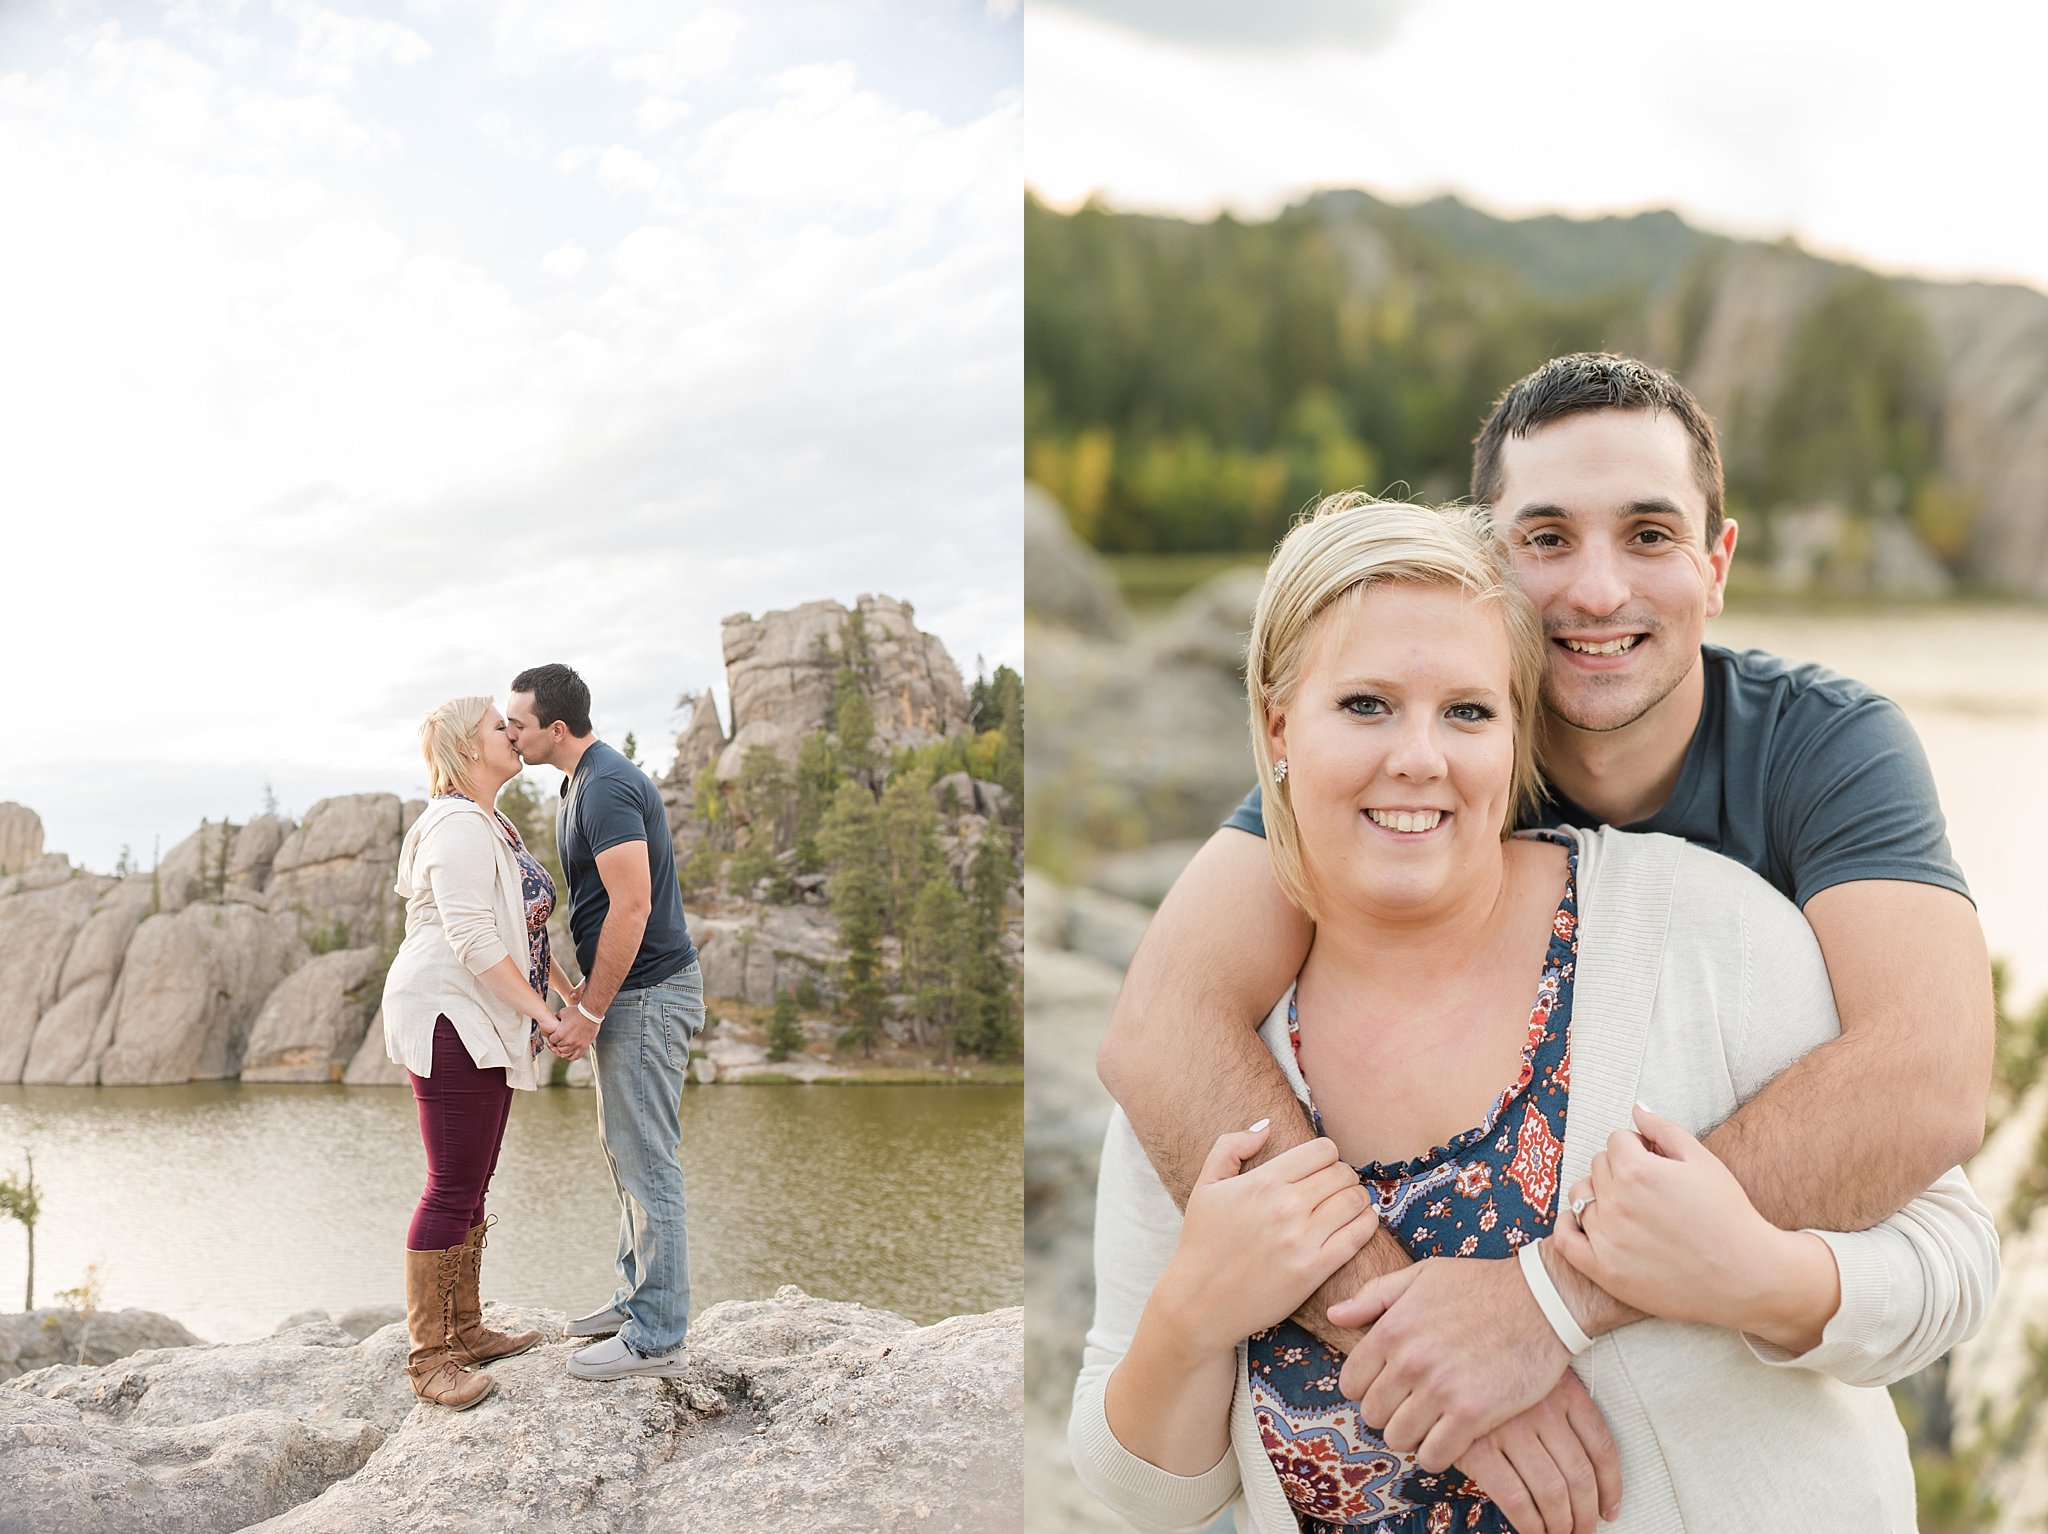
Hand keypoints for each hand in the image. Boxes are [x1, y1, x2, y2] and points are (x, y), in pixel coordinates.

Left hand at [549, 1004, 600, 1060]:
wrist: (591, 1013)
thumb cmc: (577, 1012)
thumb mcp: (563, 1012)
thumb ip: (556, 1018)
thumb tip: (554, 1019)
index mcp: (560, 1034)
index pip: (552, 1041)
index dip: (553, 1038)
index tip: (555, 1035)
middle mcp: (567, 1041)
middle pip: (558, 1048)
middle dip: (558, 1043)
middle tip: (561, 1040)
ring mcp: (576, 1045)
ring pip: (565, 1053)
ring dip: (565, 1049)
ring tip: (566, 1045)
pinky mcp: (584, 1046)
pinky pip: (576, 1056)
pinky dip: (572, 1056)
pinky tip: (571, 1053)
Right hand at [1149, 1123, 1378, 1358]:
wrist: (1200, 1302)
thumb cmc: (1202, 1242)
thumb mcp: (1206, 1186)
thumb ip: (1231, 1146)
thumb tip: (1266, 1126)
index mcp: (1263, 1182)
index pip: (1322, 1150)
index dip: (1325, 1155)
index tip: (1319, 1168)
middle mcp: (1285, 1207)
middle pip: (1343, 1173)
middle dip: (1342, 1176)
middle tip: (1334, 1187)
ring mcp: (1302, 1240)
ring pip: (1355, 1201)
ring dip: (1356, 1199)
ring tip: (1346, 1205)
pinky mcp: (1314, 1270)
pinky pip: (1358, 1236)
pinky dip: (1365, 1224)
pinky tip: (1356, 1224)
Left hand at [1331, 1254, 1571, 1471]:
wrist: (1542, 1299)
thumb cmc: (1481, 1286)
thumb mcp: (1422, 1276)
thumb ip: (1374, 1296)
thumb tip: (1335, 1315)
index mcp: (1392, 1329)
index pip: (1350, 1382)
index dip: (1366, 1389)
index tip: (1387, 1388)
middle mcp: (1410, 1361)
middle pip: (1372, 1415)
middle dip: (1388, 1414)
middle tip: (1412, 1407)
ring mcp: (1440, 1389)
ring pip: (1398, 1439)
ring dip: (1412, 1436)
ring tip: (1430, 1423)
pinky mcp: (1473, 1413)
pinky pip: (1434, 1455)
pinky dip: (1437, 1453)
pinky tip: (1451, 1438)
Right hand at [1457, 1371, 1619, 1533]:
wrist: (1438, 1360)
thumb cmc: (1490, 1373)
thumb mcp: (1536, 1378)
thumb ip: (1561, 1412)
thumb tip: (1590, 1479)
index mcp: (1563, 1390)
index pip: (1601, 1447)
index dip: (1611, 1487)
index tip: (1609, 1510)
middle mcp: (1541, 1408)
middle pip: (1579, 1476)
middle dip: (1585, 1514)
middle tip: (1583, 1531)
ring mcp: (1510, 1429)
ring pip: (1552, 1492)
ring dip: (1561, 1524)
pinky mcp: (1479, 1448)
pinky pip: (1517, 1499)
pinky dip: (1531, 1525)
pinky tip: (1535, 1533)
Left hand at [1549, 1104, 1804, 1332]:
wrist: (1747, 1276)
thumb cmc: (1729, 1215)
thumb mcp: (1703, 1161)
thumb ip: (1663, 1130)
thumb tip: (1636, 1110)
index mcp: (1637, 1171)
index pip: (1617, 1140)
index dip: (1639, 1148)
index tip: (1657, 1164)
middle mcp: (1616, 1202)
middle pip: (1598, 1166)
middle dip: (1621, 1170)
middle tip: (1650, 1190)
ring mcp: (1607, 1238)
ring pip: (1582, 1197)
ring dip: (1600, 1196)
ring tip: (1629, 1209)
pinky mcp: (1604, 1270)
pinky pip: (1564, 1239)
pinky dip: (1568, 1225)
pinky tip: (1585, 1222)